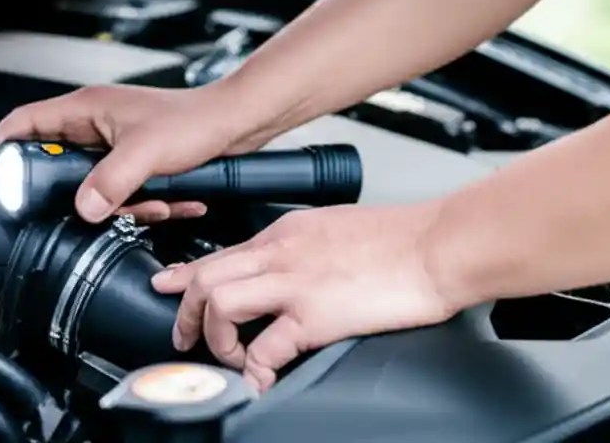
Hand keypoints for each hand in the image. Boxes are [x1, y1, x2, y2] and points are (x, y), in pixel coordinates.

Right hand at [0, 83, 273, 222]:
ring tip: (147, 202)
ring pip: (89, 185)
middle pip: (53, 163)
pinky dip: (139, 203)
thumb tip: (83, 208)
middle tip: (86, 208)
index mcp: (85, 108)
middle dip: (72, 194)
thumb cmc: (198, 120)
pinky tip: (165, 202)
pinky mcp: (133, 161)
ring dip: (116, 203)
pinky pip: (118, 191)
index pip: (22, 124)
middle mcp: (94, 123)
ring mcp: (113, 143)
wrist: (237, 124)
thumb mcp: (147, 154)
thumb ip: (110, 182)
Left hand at [151, 203, 454, 391]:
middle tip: (186, 337)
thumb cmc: (404, 239)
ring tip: (234, 358)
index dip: (188, 275)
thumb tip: (298, 272)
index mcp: (288, 232)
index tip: (170, 287)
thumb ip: (308, 249)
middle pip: (204, 275)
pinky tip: (261, 380)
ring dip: (215, 337)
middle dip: (185, 312)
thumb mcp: (339, 230)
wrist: (439, 244)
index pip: (223, 253)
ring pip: (216, 302)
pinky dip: (254, 370)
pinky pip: (264, 347)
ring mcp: (294, 282)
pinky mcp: (314, 314)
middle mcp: (281, 252)